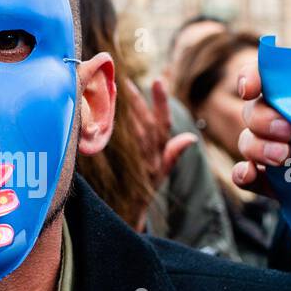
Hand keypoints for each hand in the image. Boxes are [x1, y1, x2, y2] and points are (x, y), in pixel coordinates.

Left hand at [123, 78, 197, 229]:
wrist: (131, 209)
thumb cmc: (147, 186)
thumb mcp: (164, 170)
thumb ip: (174, 152)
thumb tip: (190, 137)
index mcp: (160, 151)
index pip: (164, 123)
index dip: (162, 102)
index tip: (158, 80)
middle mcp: (149, 154)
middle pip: (145, 123)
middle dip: (137, 101)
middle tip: (125, 80)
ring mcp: (135, 160)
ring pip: (130, 131)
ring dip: (122, 112)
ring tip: (112, 92)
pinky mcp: (121, 165)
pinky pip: (115, 145)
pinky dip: (109, 129)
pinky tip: (101, 115)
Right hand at [232, 64, 290, 197]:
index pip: (262, 75)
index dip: (251, 78)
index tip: (250, 89)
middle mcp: (275, 117)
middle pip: (253, 112)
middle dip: (264, 120)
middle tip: (288, 131)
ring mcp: (268, 148)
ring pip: (247, 142)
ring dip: (259, 147)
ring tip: (283, 156)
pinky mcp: (267, 178)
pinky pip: (244, 174)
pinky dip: (244, 174)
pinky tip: (250, 173)